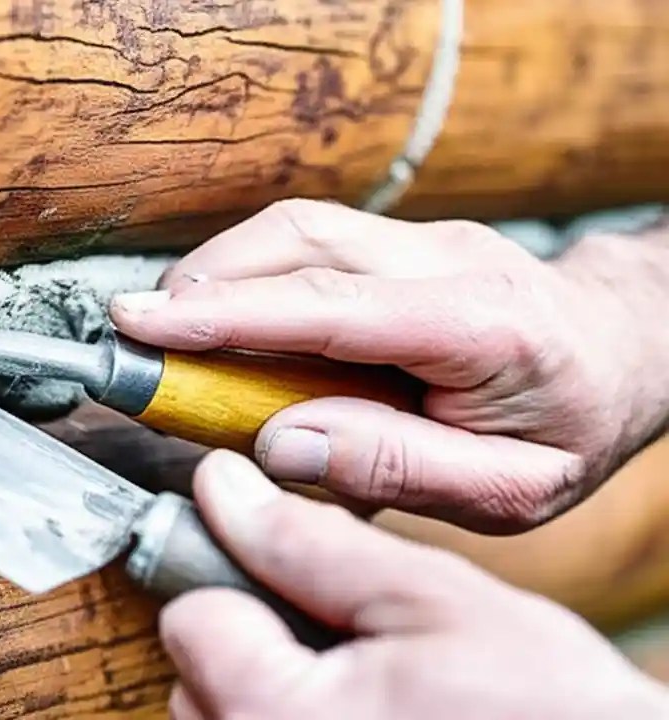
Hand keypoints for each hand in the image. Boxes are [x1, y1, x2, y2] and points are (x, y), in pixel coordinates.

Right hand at [111, 200, 668, 532]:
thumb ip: (396, 470)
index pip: (325, 305)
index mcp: (477, 326)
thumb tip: (280, 447)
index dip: (222, 314)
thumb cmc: (572, 428)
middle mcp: (446, 259)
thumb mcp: (511, 490)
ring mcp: (424, 239)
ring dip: (219, 277)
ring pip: (294, 229)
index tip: (139, 325)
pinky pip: (308, 244)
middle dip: (201, 285)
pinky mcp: (400, 241)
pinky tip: (231, 327)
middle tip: (135, 339)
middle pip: (298, 240)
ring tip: (172, 337)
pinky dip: (251, 279)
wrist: (625, 352)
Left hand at [161, 450, 668, 719]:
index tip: (287, 570)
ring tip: (357, 677)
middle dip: (249, 636)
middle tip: (337, 629)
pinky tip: (361, 712)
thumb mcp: (430, 598)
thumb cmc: (541, 707)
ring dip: (269, 686)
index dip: (236, 577)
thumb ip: (311, 542)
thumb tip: (224, 487)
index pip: (190, 618)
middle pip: (194, 677)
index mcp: (273, 715)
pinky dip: (292, 719)